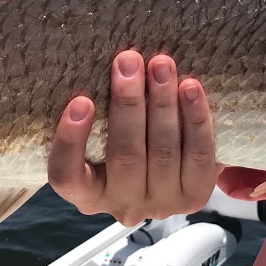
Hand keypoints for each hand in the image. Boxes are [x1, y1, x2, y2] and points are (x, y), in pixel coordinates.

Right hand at [47, 50, 217, 224]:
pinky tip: (191, 88)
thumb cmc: (129, 142)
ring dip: (163, 103)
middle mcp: (122, 204)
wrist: (175, 171)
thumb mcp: (104, 139)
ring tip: (161, 65)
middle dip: (128, 103)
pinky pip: (199, 156)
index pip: (66, 177)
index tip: (80, 101)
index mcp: (87, 194)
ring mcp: (161, 204)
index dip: (71, 142)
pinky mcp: (195, 197)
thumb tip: (107, 66)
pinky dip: (195, 120)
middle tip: (129, 61)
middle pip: (125, 155)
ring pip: (163, 152)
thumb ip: (100, 115)